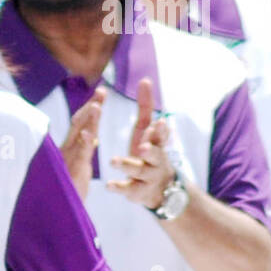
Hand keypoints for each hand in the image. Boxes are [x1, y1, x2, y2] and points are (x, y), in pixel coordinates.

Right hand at [60, 88, 103, 201]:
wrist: (55, 212)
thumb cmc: (67, 190)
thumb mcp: (78, 166)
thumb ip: (82, 150)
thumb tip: (90, 136)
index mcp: (71, 148)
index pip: (80, 123)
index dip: (90, 108)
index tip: (101, 94)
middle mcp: (67, 150)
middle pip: (79, 123)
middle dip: (91, 106)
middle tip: (102, 91)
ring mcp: (68, 160)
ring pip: (79, 136)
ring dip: (88, 120)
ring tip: (97, 106)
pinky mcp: (72, 172)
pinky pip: (78, 156)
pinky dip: (83, 144)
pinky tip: (89, 134)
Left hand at [106, 76, 174, 208]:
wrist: (162, 189)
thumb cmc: (150, 154)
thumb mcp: (149, 131)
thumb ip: (146, 108)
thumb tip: (145, 79)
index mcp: (158, 145)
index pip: (161, 136)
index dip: (161, 131)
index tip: (160, 123)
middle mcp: (156, 161)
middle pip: (155, 155)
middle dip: (150, 150)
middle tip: (142, 147)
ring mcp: (147, 177)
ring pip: (138, 171)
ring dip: (126, 165)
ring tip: (113, 161)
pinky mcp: (136, 191)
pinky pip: (127, 189)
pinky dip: (118, 187)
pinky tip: (108, 185)